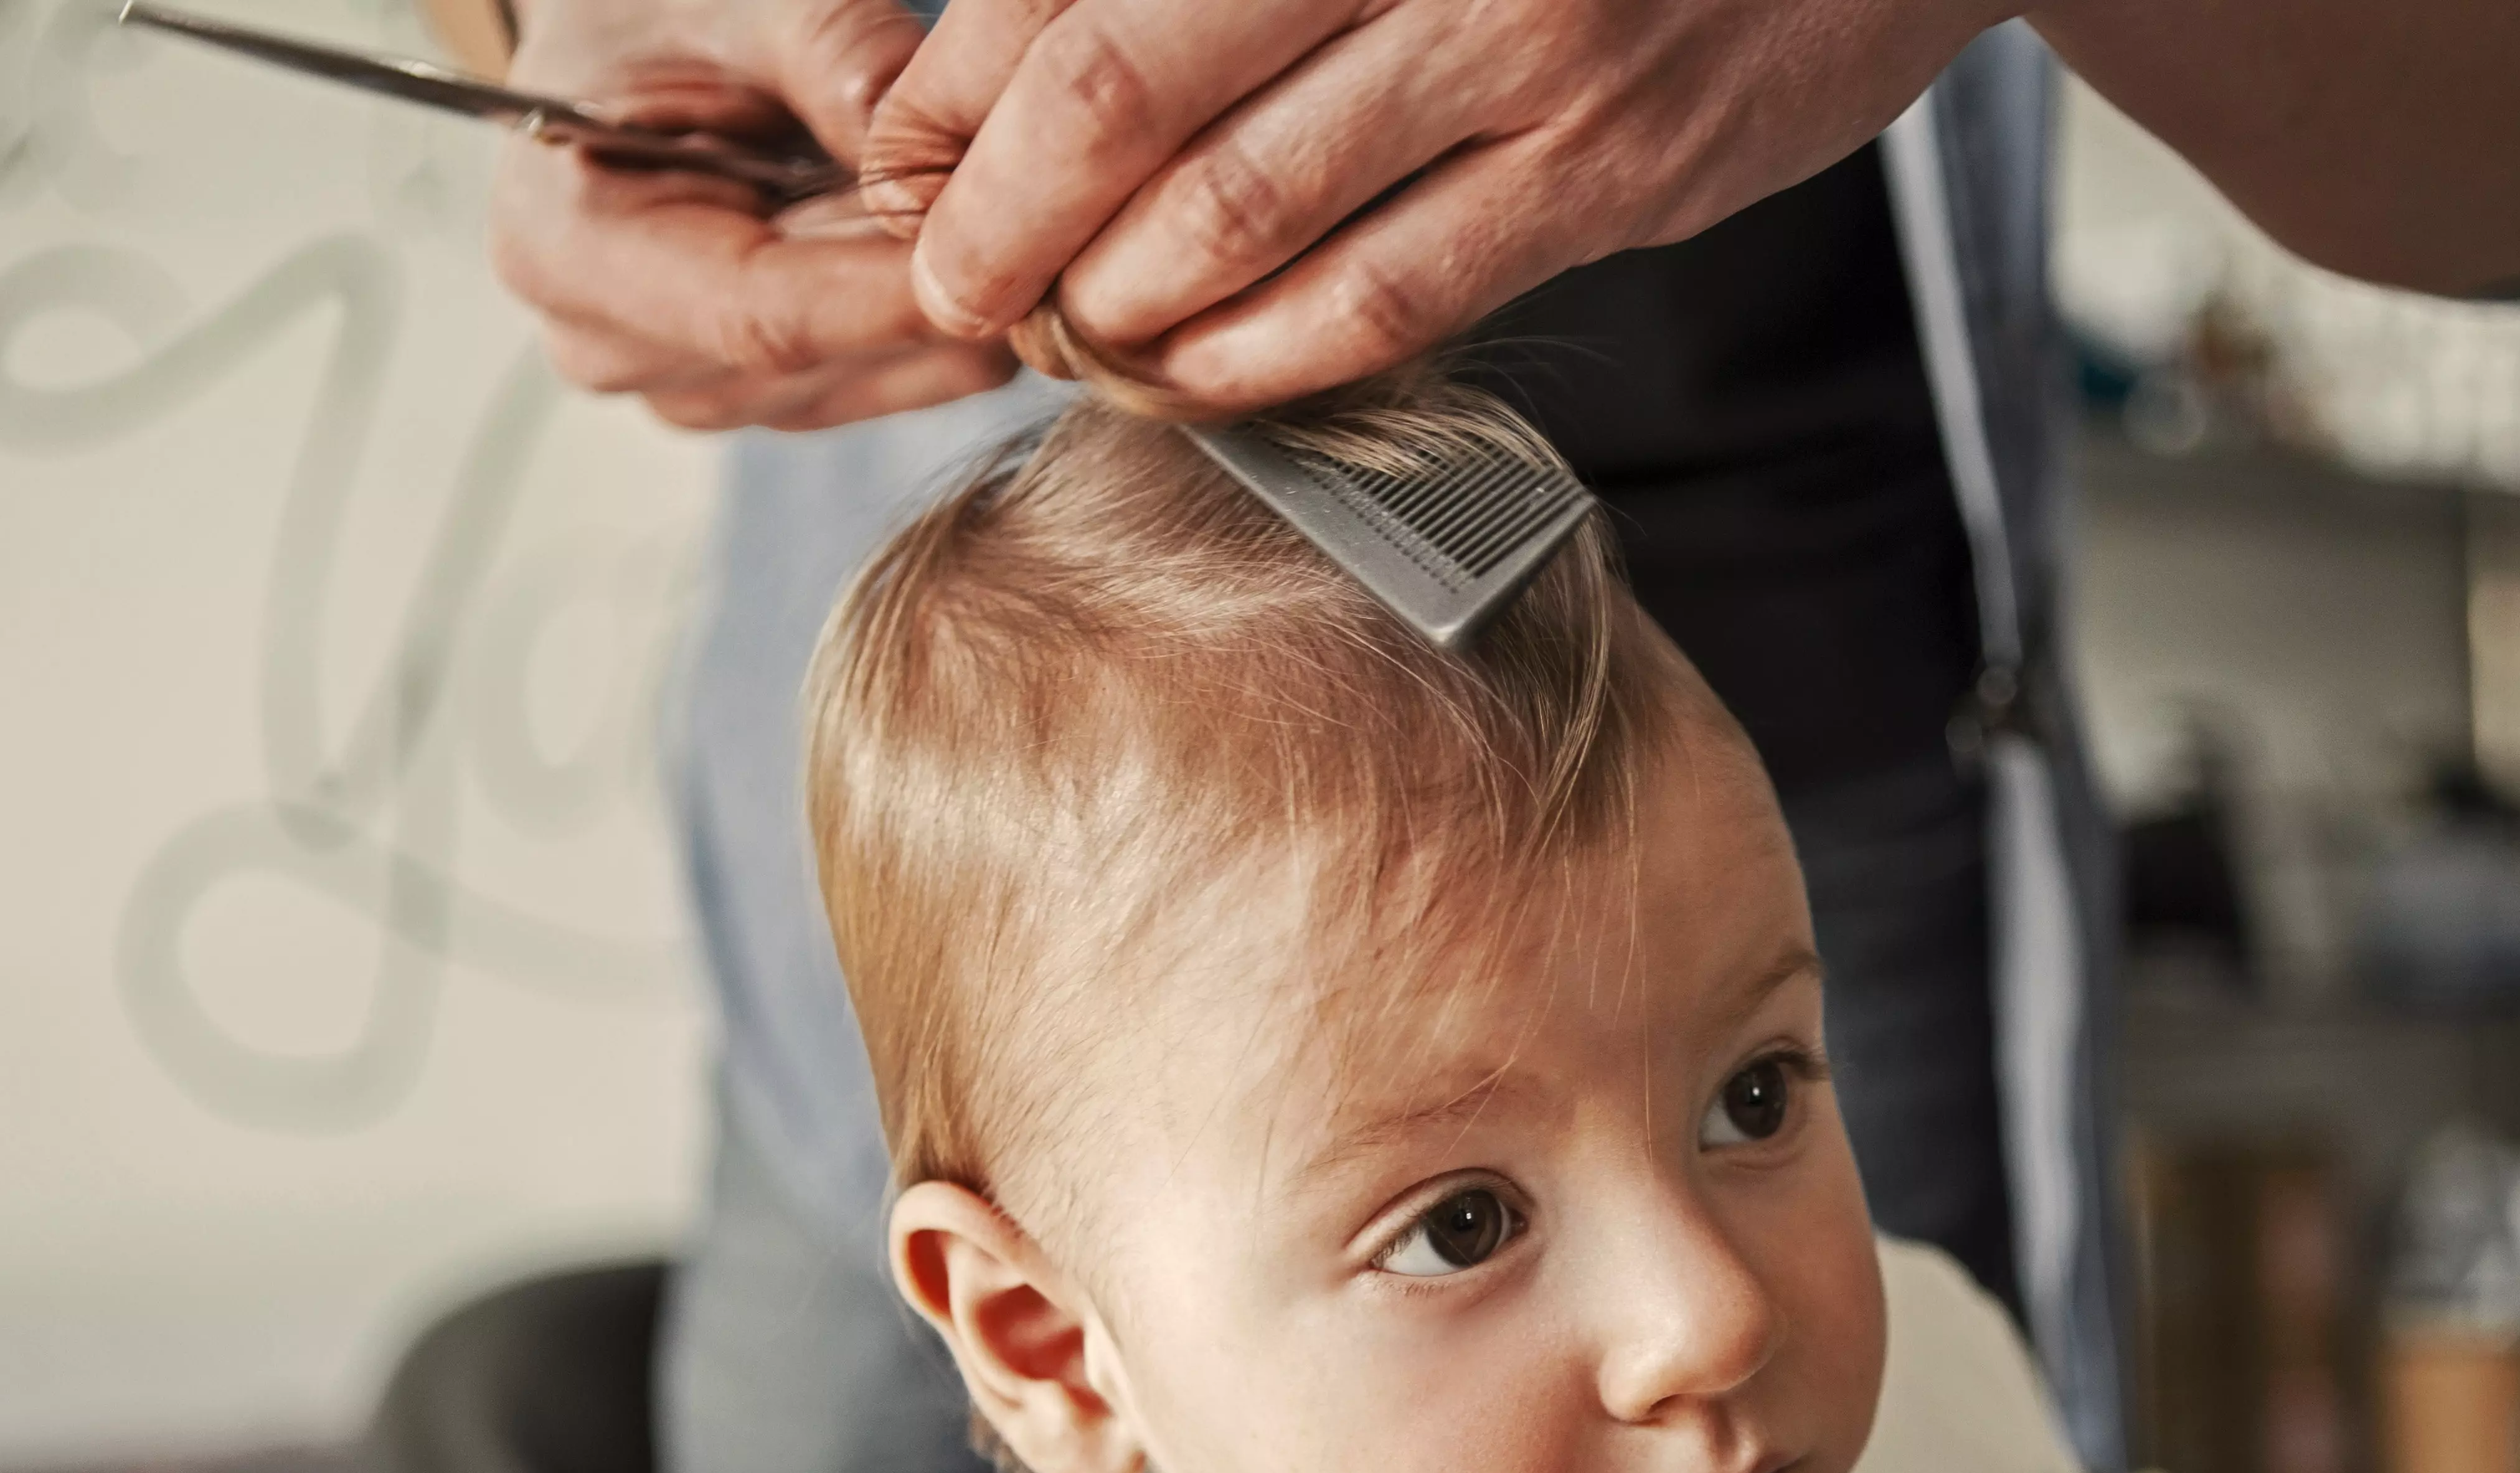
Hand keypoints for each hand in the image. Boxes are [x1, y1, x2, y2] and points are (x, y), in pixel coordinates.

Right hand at [490, 0, 1018, 430]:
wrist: (620, 49)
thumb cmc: (658, 4)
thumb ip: (834, 56)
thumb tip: (935, 153)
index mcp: (568, 246)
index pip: (765, 315)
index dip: (901, 293)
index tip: (1017, 253)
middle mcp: (610, 345)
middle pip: (822, 359)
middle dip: (935, 292)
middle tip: (1039, 219)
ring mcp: (682, 387)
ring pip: (866, 382)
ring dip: (941, 308)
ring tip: (984, 213)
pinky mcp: (747, 397)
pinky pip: (875, 384)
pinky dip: (930, 324)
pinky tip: (954, 249)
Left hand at [858, 0, 2005, 414]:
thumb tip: (1031, 48)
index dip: (965, 82)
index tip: (908, 157)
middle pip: (1133, 89)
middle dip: (1004, 211)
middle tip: (944, 282)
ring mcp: (1529, 60)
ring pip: (1251, 215)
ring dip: (1122, 302)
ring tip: (1061, 337)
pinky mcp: (1611, 179)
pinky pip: (1391, 299)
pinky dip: (1264, 357)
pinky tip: (1193, 378)